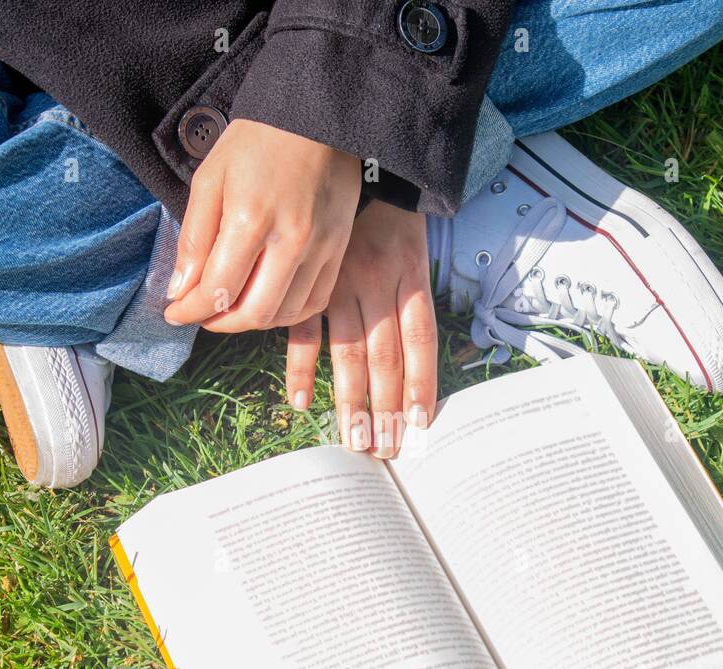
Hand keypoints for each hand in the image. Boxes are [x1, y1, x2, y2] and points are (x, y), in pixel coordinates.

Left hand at [163, 119, 361, 332]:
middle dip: (220, 322)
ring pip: (284, 314)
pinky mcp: (339, 250)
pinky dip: (287, 313)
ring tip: (232, 306)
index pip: (218, 290)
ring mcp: (321, 249)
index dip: (190, 310)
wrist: (317, 118)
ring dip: (252, 320)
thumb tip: (181, 291)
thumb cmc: (257, 141)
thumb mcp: (210, 179)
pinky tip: (268, 300)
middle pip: (253, 313)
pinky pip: (314, 303)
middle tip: (203, 313)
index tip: (175, 312)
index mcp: (251, 219)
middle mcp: (291, 241)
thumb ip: (194, 238)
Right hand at [287, 199, 437, 458]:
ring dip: (350, 402)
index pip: (420, 341)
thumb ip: (413, 297)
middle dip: (386, 409)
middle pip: (385, 357)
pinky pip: (303, 333)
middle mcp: (376, 284)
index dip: (421, 385)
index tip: (420, 425)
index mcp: (409, 275)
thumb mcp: (416, 248)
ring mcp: (338, 285)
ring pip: (347, 353)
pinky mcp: (307, 283)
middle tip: (385, 451)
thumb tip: (415, 361)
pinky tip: (301, 403)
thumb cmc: (389, 215)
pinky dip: (301, 369)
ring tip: (354, 442)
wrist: (351, 163)